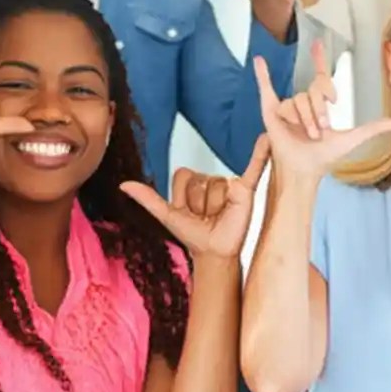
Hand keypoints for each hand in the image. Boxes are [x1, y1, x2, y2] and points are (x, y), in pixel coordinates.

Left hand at [120, 135, 270, 257]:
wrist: (214, 252)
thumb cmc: (193, 235)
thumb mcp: (167, 216)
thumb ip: (148, 199)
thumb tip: (124, 185)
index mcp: (193, 181)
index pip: (183, 175)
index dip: (183, 196)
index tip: (188, 211)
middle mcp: (212, 178)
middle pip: (200, 180)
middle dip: (200, 202)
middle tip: (206, 216)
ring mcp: (229, 183)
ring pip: (217, 185)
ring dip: (216, 205)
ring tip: (220, 215)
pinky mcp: (246, 189)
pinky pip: (253, 168)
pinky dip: (260, 153)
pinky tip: (266, 139)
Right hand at [253, 54, 390, 179]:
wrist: (305, 169)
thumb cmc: (325, 157)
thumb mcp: (353, 138)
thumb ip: (375, 128)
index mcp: (319, 104)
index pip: (320, 76)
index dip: (320, 59)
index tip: (318, 43)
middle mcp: (303, 103)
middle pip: (312, 91)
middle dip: (319, 110)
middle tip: (321, 129)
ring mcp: (286, 107)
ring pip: (297, 100)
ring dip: (305, 118)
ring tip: (306, 134)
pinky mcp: (271, 111)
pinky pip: (266, 89)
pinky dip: (261, 75)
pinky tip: (259, 60)